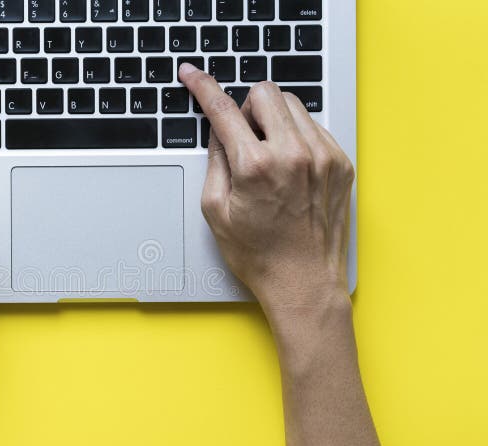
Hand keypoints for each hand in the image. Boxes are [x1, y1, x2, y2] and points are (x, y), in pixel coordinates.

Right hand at [179, 64, 354, 309]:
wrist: (304, 282)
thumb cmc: (260, 255)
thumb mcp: (216, 211)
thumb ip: (215, 162)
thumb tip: (219, 131)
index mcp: (256, 167)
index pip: (223, 110)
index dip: (203, 87)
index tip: (193, 75)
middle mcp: (293, 155)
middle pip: (266, 93)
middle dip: (247, 106)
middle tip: (243, 135)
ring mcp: (323, 157)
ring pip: (294, 105)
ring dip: (274, 120)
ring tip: (268, 156)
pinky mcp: (340, 164)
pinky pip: (315, 128)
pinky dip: (297, 137)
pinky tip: (290, 168)